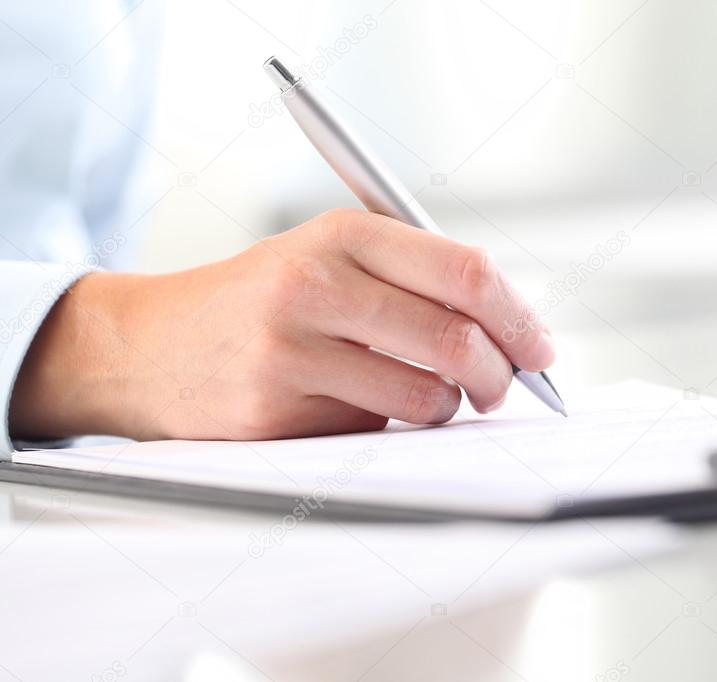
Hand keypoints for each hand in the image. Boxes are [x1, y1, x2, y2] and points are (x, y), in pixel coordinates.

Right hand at [9, 209, 555, 440]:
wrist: (150, 345)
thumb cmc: (260, 301)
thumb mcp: (328, 256)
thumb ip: (414, 277)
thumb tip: (511, 327)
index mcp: (344, 233)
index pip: (465, 272)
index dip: (518, 317)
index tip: (539, 347)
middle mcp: (317, 282)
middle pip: (456, 339)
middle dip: (499, 375)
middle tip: (501, 388)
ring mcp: (291, 347)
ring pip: (424, 397)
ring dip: (445, 408)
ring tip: (426, 398)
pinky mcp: (274, 408)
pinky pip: (375, 429)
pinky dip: (389, 425)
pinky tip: (356, 406)